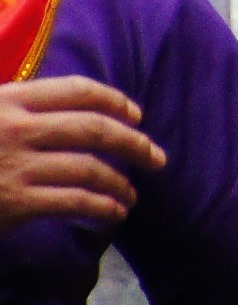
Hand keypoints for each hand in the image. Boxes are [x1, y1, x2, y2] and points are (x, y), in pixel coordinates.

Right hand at [0, 75, 161, 227]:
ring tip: (132, 194)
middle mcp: (18, 128)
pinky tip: (115, 213)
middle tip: (156, 159)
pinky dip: (102, 207)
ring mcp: (18, 165)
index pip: (77, 91)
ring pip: (88, 168)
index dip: (114, 101)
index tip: (137, 116)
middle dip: (133, 143)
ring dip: (119, 183)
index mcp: (11, 100)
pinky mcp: (17, 202)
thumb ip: (23, 112)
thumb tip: (74, 114)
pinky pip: (74, 201)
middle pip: (93, 129)